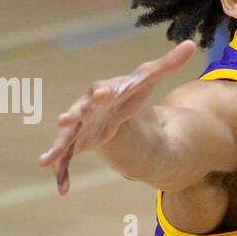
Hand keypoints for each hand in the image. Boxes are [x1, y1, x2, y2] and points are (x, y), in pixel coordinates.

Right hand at [38, 40, 195, 193]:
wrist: (110, 107)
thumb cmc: (129, 91)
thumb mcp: (149, 78)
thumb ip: (168, 63)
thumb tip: (191, 44)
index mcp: (104, 93)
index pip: (102, 91)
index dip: (102, 94)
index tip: (102, 94)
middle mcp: (87, 109)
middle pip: (79, 112)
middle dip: (73, 116)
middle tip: (64, 120)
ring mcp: (80, 128)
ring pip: (66, 138)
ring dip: (57, 148)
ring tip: (45, 160)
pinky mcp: (77, 144)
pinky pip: (67, 160)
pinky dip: (63, 175)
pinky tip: (62, 191)